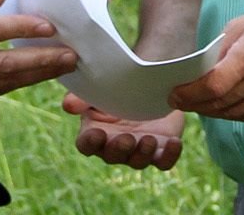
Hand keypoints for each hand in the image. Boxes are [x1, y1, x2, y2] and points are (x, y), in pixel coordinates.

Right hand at [63, 94, 184, 169]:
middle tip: (127, 139)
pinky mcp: (160, 149)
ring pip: (138, 161)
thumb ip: (84, 96)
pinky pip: (164, 161)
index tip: (97, 134)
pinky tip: (175, 143)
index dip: (90, 142)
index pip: (86, 144)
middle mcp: (115, 146)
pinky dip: (170, 155)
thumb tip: (68, 105)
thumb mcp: (101, 87)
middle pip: (112, 156)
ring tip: (150, 140)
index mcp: (95, 132)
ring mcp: (138, 150)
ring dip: (143, 153)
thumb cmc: (119, 86)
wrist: (150, 81)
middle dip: (119, 149)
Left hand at [168, 0, 243, 121]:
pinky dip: (232, 112)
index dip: (189, 94)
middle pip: (220, 103)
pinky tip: (222, 105)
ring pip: (233, 113)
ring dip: (211, 111)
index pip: (213, 85)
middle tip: (180, 100)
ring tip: (198, 103)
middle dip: (195, 104)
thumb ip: (221, 48)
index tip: (174, 94)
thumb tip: (199, 69)